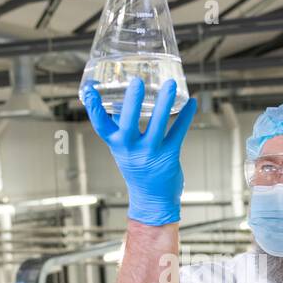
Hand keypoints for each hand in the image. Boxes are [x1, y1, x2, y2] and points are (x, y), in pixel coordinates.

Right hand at [82, 76, 197, 226]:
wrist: (152, 200)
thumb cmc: (136, 167)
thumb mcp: (122, 148)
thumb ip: (119, 126)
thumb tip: (114, 98)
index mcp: (116, 145)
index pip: (101, 125)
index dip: (94, 107)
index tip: (90, 88)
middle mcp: (131, 149)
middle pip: (128, 124)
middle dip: (132, 103)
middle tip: (137, 82)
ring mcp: (151, 153)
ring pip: (158, 125)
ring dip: (164, 103)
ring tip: (171, 84)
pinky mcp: (169, 156)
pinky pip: (178, 132)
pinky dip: (186, 116)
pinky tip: (192, 102)